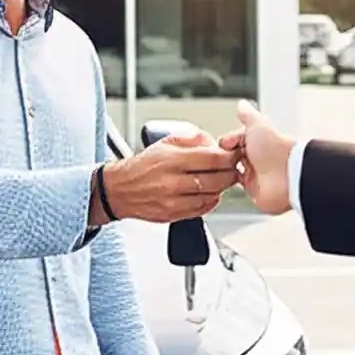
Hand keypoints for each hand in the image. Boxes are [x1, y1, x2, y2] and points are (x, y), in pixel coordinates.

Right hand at [91, 129, 239, 224]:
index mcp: (171, 160)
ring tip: (219, 179)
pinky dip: (211, 200)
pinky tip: (208, 192)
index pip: (212, 158)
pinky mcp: (173, 215)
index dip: (229, 157)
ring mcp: (174, 201)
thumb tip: (212, 141)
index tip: (234, 154)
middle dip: (230, 173)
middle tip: (232, 168)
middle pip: (217, 179)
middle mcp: (173, 182)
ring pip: (212, 195)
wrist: (120, 189)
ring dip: (221, 187)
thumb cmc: (142, 166)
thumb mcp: (164, 143)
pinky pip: (202, 209)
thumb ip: (191, 139)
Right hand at [219, 100, 295, 213]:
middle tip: (218, 157)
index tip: (221, 144)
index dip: (225, 141)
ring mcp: (254, 174)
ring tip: (218, 168)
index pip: (233, 140)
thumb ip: (248, 115)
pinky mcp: (253, 190)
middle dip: (222, 155)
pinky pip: (236, 187)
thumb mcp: (257, 125)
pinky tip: (221, 180)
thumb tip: (241, 104)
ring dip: (223, 169)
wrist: (288, 176)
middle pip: (229, 155)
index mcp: (257, 141)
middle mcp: (256, 158)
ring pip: (230, 171)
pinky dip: (227, 183)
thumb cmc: (276, 149)